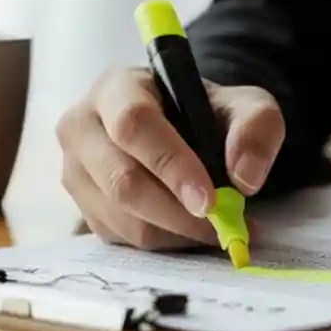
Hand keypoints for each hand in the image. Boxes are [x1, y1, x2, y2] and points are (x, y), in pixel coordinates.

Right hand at [56, 67, 283, 249]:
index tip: (209, 200)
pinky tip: (190, 230)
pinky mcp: (80, 206)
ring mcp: (74, 170)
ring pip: (119, 217)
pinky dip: (161, 242)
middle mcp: (81, 127)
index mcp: (116, 88)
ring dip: (173, 232)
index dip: (170, 165)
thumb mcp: (246, 105)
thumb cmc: (207, 112)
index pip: (133, 126)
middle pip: (121, 180)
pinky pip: (119, 238)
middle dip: (176, 211)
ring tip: (215, 229)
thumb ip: (256, 128)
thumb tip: (245, 178)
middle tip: (220, 226)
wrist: (183, 128)